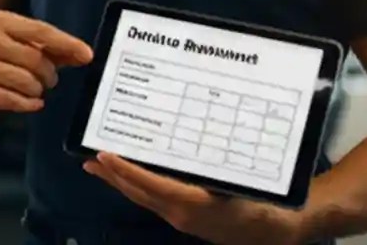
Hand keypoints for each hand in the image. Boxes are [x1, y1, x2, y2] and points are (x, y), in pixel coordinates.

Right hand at [0, 11, 92, 115]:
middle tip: (48, 80)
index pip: (41, 30)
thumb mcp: (26, 48)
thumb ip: (56, 49)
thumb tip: (85, 55)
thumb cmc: (3, 62)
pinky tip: (30, 103)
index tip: (88, 55)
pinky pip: (15, 100)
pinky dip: (29, 104)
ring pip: (27, 82)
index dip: (67, 43)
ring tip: (34, 90)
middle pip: (36, 58)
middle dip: (49, 74)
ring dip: (38, 90)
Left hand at [84, 152, 306, 244]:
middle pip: (138, 193)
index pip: (148, 184)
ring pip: (144, 197)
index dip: (125, 170)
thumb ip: (216, 164)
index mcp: (191, 204)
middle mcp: (180, 213)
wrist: (277, 232)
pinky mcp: (186, 217)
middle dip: (112, 176)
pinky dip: (139, 185)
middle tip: (89, 158)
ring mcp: (182, 218)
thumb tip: (195, 135)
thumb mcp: (241, 181)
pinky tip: (135, 175)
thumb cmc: (262, 203)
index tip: (104, 154)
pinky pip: (155, 199)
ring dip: (122, 181)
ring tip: (101, 165)